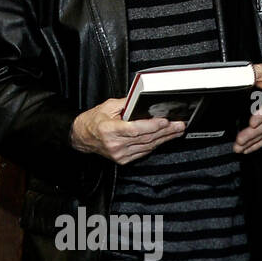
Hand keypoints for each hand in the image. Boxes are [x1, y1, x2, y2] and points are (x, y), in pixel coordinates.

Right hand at [71, 97, 185, 163]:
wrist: (82, 137)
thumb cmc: (94, 120)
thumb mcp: (108, 106)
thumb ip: (127, 103)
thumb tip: (144, 100)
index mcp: (110, 129)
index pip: (135, 129)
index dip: (152, 126)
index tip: (165, 121)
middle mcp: (115, 144)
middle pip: (145, 138)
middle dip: (165, 131)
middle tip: (179, 125)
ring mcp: (120, 154)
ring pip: (147, 146)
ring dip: (164, 139)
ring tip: (176, 131)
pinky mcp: (123, 160)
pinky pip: (143, 152)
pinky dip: (155, 145)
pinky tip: (164, 139)